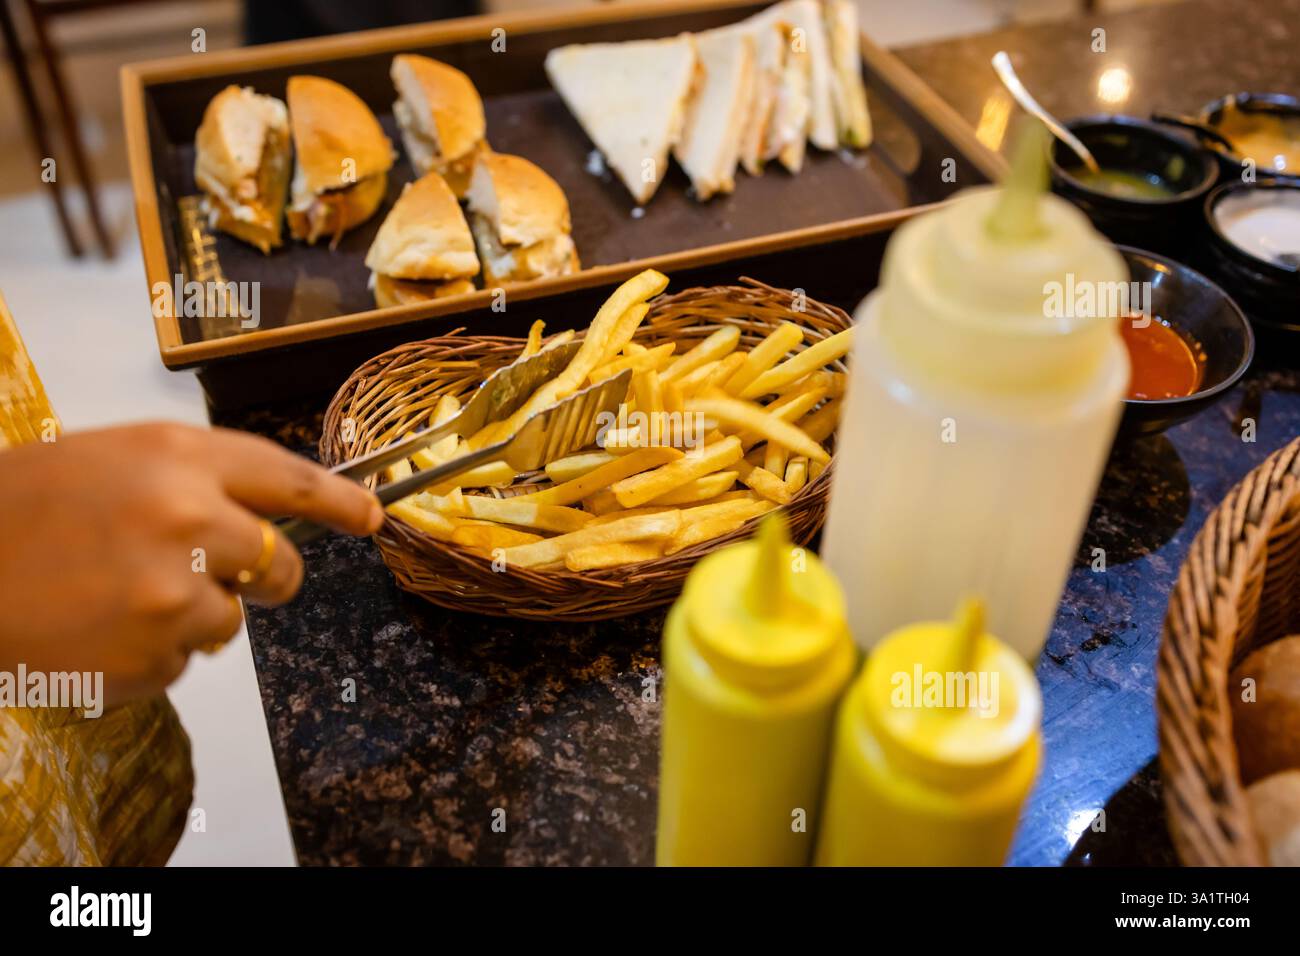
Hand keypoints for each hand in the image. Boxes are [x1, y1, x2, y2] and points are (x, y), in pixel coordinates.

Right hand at [0, 423, 381, 705]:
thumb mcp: (116, 460)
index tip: (372, 518)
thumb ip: (197, 481)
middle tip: (221, 576)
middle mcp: (190, 518)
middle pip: (281, 565)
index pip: (292, 481)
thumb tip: (264, 519)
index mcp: (180, 456)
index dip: (340, 503)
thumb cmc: (25, 507)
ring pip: (231, 620)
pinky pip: (183, 660)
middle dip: (266, 578)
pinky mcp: (154, 654)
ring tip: (116, 595)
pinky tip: (96, 628)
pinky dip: (151, 652)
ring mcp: (174, 592)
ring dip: (191, 617)